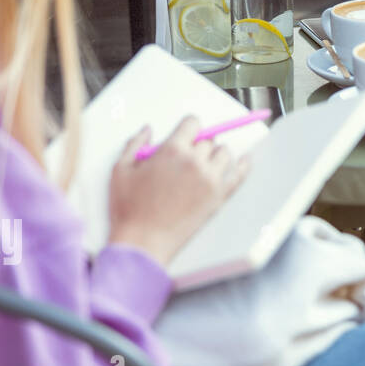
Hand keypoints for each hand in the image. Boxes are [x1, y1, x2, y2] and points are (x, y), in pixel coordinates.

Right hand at [107, 116, 250, 266]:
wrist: (143, 242)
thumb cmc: (129, 209)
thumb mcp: (120, 170)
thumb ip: (135, 144)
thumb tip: (148, 130)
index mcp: (172, 151)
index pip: (193, 123)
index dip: (188, 128)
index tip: (186, 134)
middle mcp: (195, 161)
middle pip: (208, 140)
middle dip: (198, 144)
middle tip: (188, 157)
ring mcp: (210, 179)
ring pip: (224, 153)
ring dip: (216, 155)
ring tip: (204, 165)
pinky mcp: (220, 196)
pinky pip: (240, 174)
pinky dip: (244, 165)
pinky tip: (245, 161)